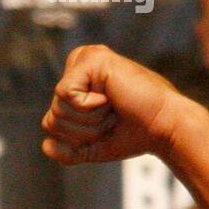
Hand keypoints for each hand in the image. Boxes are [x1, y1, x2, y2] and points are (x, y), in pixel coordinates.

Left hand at [41, 44, 197, 165]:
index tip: (105, 127)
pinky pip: (65, 95)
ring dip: (88, 121)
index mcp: (77, 84)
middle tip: (111, 117)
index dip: (75, 137)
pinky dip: (88, 107)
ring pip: (57, 109)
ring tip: (113, 108)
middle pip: (51, 117)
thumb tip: (46, 145)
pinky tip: (110, 98)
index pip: (50, 122)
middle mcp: (79, 67)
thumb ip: (67, 151)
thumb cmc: (133, 134)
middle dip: (81, 130)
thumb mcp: (93, 147)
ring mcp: (86, 59)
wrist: (162, 128)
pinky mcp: (92, 58)